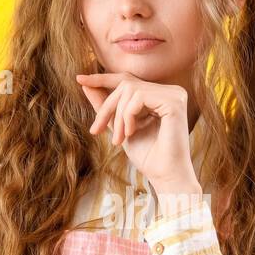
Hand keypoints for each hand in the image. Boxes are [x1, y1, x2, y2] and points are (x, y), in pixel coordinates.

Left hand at [76, 71, 198, 191]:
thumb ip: (106, 106)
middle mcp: (170, 91)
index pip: (127, 80)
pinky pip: (139, 97)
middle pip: (125, 84)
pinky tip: (131, 133)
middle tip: (96, 130)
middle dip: (107, 107)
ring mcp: (174, 94)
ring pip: (130, 89)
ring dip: (118, 116)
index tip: (79, 79)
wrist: (164, 176)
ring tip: (119, 139)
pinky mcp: (174, 101)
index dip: (102, 79)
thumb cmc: (147, 155)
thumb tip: (85, 84)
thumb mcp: (119, 127)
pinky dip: (128, 115)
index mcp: (160, 95)